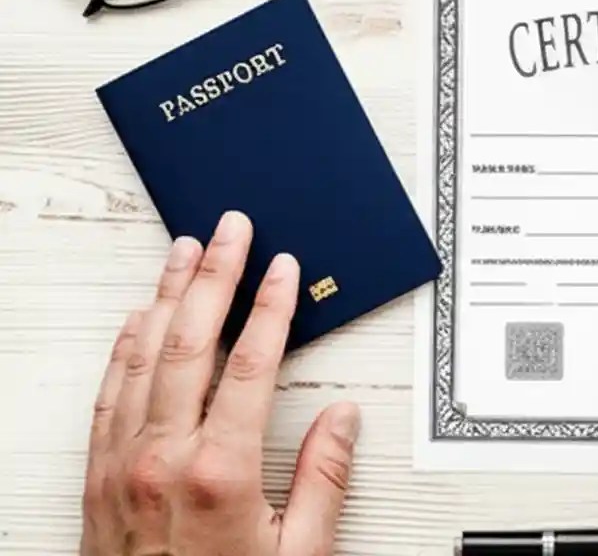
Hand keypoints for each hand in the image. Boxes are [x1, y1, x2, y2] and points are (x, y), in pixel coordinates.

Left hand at [81, 211, 361, 555]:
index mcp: (220, 471)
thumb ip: (324, 478)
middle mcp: (163, 457)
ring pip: (142, 356)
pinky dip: (123, 347)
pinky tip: (138, 318)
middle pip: (189, 341)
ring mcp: (123, 464)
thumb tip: (341, 418)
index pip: (249, 363)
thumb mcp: (301, 554)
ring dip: (166, 296)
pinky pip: (109, 393)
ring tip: (184, 252)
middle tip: (230, 231)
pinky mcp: (99, 476)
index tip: (282, 270)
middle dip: (213, 276)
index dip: (269, 307)